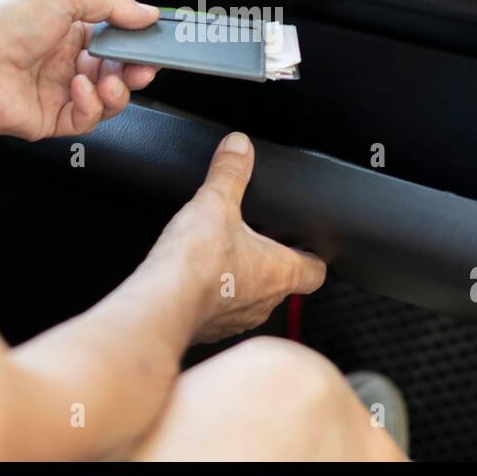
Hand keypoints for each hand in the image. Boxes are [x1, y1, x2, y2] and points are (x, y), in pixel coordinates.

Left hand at [0, 0, 159, 137]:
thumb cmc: (4, 25)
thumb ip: (111, 2)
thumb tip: (145, 13)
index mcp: (71, 31)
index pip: (118, 40)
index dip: (137, 44)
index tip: (153, 44)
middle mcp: (67, 62)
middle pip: (119, 72)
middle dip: (136, 71)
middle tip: (143, 67)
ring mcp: (60, 92)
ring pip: (108, 100)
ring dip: (117, 91)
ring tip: (108, 80)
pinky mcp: (52, 119)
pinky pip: (87, 119)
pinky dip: (91, 105)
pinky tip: (79, 88)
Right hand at [145, 132, 326, 342]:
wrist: (160, 304)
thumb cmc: (196, 262)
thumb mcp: (216, 202)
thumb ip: (230, 172)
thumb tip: (240, 146)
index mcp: (280, 272)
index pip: (316, 271)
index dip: (312, 255)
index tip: (303, 243)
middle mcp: (265, 302)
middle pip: (283, 285)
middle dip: (271, 263)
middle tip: (257, 240)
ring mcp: (237, 320)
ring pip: (251, 300)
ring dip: (242, 281)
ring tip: (223, 256)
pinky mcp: (210, 329)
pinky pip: (220, 312)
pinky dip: (214, 297)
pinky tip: (196, 278)